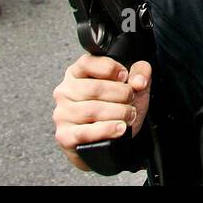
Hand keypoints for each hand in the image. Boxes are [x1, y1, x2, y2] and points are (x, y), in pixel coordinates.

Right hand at [53, 55, 150, 170]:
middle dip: (121, 94)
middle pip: (94, 88)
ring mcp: (62, 114)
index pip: (88, 63)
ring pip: (92, 110)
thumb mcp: (132, 85)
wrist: (111, 140)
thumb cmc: (116, 107)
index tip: (125, 77)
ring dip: (118, 113)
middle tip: (131, 100)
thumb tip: (139, 81)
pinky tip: (120, 128)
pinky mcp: (65, 136)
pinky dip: (107, 130)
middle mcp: (65, 91)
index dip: (111, 69)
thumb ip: (140, 72)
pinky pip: (85, 133)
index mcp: (77, 73)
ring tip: (129, 115)